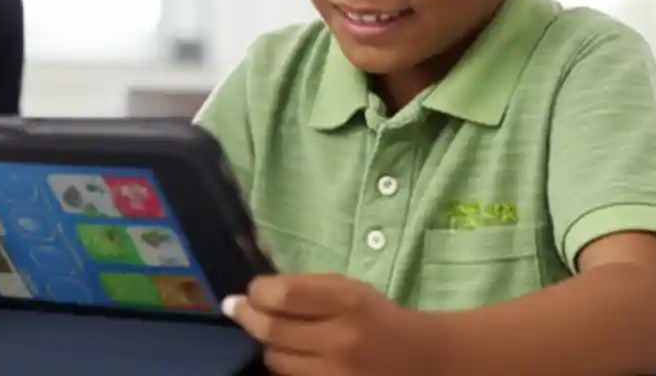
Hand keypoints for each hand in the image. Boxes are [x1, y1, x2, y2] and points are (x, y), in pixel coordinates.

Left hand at [223, 273, 435, 375]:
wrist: (420, 359)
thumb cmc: (377, 316)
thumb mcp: (349, 289)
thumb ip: (306, 287)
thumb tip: (254, 292)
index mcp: (348, 302)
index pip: (283, 295)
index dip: (258, 292)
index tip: (252, 290)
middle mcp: (340, 340)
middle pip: (272, 330)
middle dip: (247, 316)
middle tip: (236, 307)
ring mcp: (335, 374)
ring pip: (275, 360)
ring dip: (267, 343)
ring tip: (273, 331)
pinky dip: (283, 364)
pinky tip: (289, 352)